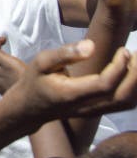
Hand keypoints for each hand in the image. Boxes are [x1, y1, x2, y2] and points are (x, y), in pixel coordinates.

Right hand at [6, 40, 136, 126]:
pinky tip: (129, 71)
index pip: (104, 85)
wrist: (30, 107)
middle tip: (134, 53)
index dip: (119, 67)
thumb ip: (65, 54)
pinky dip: (133, 88)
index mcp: (71, 94)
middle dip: (135, 74)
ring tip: (134, 60)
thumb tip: (92, 45)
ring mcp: (94, 112)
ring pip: (127, 102)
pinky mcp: (99, 111)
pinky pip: (123, 103)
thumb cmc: (35, 80)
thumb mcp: (41, 62)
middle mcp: (86, 107)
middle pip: (122, 96)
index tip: (123, 50)